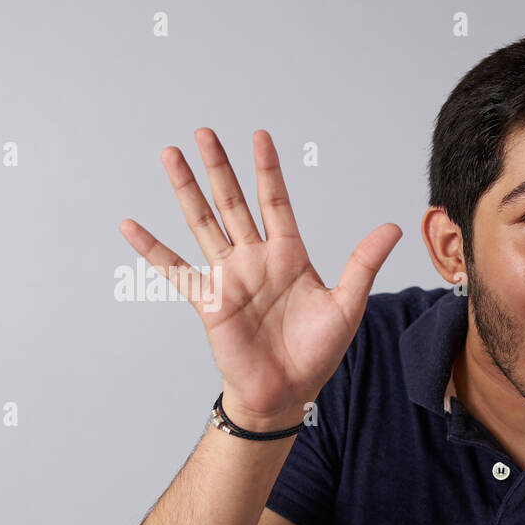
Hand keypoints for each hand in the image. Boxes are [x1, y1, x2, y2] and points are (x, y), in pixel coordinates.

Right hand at [119, 128, 401, 426]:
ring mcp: (229, 278)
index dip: (268, 171)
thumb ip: (364, 262)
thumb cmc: (317, 352)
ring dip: (187, 191)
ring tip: (170, 156)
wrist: (288, 392)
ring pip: (204, 224)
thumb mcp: (348, 304)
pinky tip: (130, 225)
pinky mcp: (209, 302)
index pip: (275, 203)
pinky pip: (175, 270)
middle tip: (205, 132)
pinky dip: (152, 249)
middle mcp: (256, 260)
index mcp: (289, 257)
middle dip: (220, 168)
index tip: (260, 137)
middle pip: (233, 203)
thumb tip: (394, 227)